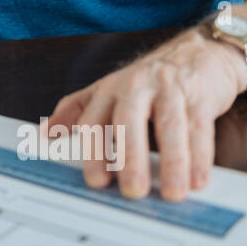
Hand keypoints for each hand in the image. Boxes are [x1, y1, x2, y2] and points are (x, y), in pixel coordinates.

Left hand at [46, 27, 246, 200]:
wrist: (197, 53)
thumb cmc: (148, 80)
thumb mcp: (107, 90)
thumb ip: (76, 110)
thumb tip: (46, 132)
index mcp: (109, 90)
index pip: (94, 120)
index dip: (94, 151)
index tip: (97, 181)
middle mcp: (136, 86)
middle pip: (128, 120)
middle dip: (130, 156)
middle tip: (133, 190)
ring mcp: (169, 88)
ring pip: (170, 125)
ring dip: (173, 161)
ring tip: (173, 192)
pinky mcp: (199, 94)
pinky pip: (199, 127)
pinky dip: (200, 156)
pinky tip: (198, 180)